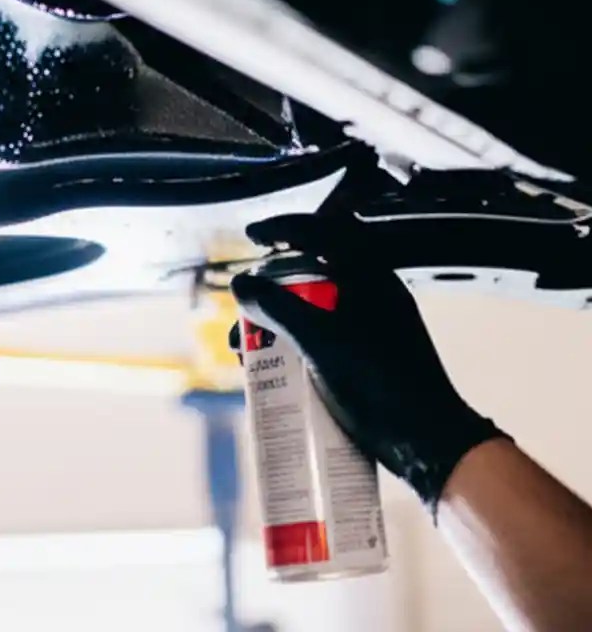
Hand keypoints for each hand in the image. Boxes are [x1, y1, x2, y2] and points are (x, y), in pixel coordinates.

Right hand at [229, 214, 508, 515]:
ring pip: (314, 307)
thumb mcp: (319, 342)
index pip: (322, 232)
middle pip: (313, 271)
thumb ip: (277, 308)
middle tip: (244, 304)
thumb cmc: (380, 384)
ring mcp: (372, 324)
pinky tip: (272, 366)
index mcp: (370, 277)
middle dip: (270, 287)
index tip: (251, 234)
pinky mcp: (368, 353)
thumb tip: (241, 284)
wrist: (427, 439)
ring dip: (277, 320)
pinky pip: (324, 334)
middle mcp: (372, 294)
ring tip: (246, 347)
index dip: (282, 228)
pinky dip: (295, 342)